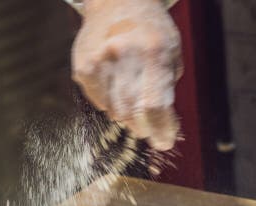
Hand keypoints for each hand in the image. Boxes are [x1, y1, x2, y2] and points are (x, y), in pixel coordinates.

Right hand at [71, 0, 181, 150]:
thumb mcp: (171, 53)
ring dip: (127, 116)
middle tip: (150, 126)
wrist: (118, 1)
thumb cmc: (151, 31)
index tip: (165, 141)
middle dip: (145, 126)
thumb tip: (162, 127)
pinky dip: (110, 104)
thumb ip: (167, 88)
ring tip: (134, 101)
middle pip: (133, 113)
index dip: (161, 130)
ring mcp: (100, 62)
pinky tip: (117, 89)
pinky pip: (98, 102)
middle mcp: (124, 56)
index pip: (155, 106)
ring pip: (115, 111)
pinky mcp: (84, 67)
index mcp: (153, 53)